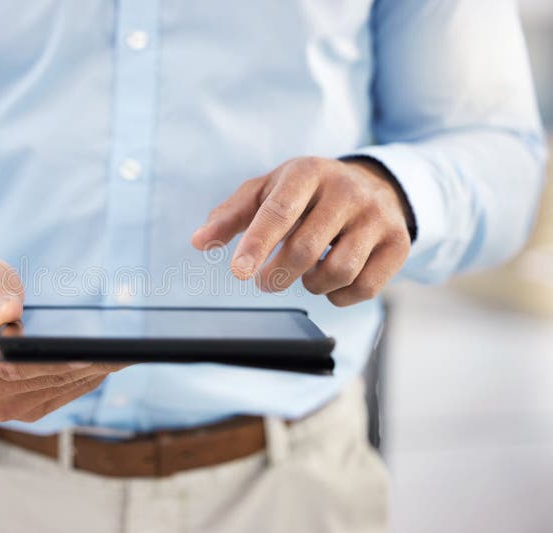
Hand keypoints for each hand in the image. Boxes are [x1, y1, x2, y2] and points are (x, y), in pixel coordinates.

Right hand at [0, 257, 127, 421]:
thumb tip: (8, 314)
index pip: (11, 365)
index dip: (51, 362)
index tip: (85, 355)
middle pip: (44, 379)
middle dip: (86, 363)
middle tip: (126, 348)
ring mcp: (4, 405)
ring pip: (59, 388)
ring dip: (92, 371)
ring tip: (126, 352)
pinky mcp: (26, 408)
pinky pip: (63, 394)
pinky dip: (87, 377)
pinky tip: (109, 360)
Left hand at [191, 157, 412, 305]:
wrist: (372, 184)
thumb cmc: (305, 193)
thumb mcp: (267, 191)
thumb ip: (232, 215)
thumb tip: (199, 241)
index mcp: (308, 172)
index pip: (279, 211)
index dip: (257, 244)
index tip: (238, 272)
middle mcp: (347, 190)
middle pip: (306, 248)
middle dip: (277, 275)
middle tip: (265, 282)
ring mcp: (377, 216)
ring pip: (338, 271)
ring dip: (311, 284)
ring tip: (304, 273)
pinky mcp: (399, 243)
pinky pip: (364, 288)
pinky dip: (339, 296)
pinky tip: (332, 281)